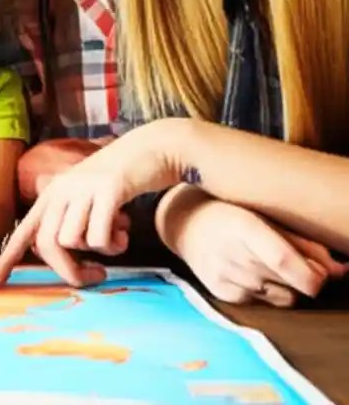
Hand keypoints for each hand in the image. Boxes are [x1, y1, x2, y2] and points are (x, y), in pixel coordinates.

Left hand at [0, 122, 185, 285]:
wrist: (151, 148)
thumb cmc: (119, 181)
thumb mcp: (85, 197)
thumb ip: (71, 221)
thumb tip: (63, 258)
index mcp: (52, 194)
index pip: (24, 230)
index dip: (8, 257)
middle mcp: (62, 190)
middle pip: (48, 245)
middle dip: (70, 270)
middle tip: (96, 275)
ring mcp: (83, 188)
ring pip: (73, 241)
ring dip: (99, 252)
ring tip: (117, 238)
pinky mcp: (108, 190)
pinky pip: (99, 236)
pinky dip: (113, 245)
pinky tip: (125, 232)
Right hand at [160, 188, 346, 306]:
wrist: (184, 223)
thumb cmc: (231, 214)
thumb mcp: (264, 216)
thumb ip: (302, 243)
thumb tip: (338, 270)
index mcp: (245, 228)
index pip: (283, 262)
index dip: (311, 276)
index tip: (322, 276)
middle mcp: (233, 256)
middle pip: (290, 284)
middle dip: (304, 279)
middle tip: (297, 264)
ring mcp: (226, 278)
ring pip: (281, 298)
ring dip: (286, 287)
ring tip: (270, 267)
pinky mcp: (222, 294)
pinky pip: (262, 303)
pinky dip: (267, 292)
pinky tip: (253, 274)